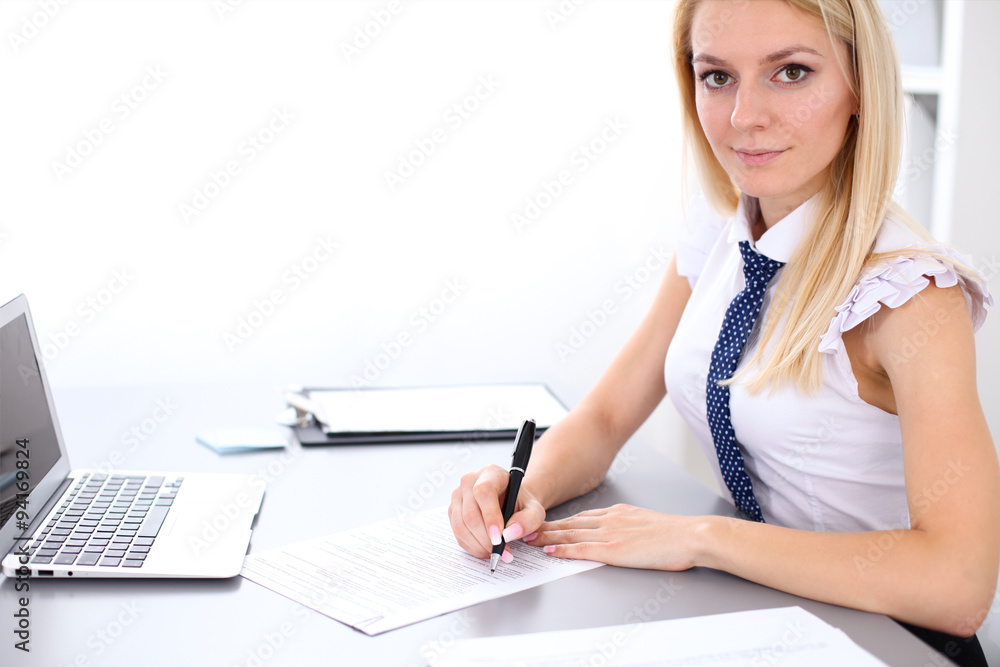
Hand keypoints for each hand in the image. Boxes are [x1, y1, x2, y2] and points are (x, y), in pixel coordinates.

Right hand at [448, 464, 545, 562]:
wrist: (511, 502)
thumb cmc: (521, 503)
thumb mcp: (534, 510)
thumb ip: (528, 520)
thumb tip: (509, 534)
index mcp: (491, 473)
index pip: (484, 491)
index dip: (490, 516)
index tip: (499, 537)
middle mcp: (470, 481)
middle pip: (470, 512)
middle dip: (485, 538)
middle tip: (500, 552)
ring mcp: (458, 495)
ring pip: (460, 525)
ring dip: (478, 545)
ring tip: (495, 553)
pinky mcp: (452, 510)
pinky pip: (457, 532)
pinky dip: (471, 545)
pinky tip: (485, 549)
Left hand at [524, 504, 702, 570]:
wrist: (691, 536)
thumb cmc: (676, 534)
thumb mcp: (647, 522)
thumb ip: (630, 525)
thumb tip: (622, 534)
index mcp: (618, 513)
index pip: (582, 517)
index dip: (561, 522)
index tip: (546, 523)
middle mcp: (610, 520)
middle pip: (570, 523)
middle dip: (546, 527)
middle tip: (526, 528)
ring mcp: (610, 533)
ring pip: (570, 534)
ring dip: (547, 537)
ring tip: (529, 539)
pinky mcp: (614, 549)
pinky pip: (582, 550)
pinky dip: (563, 551)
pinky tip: (550, 552)